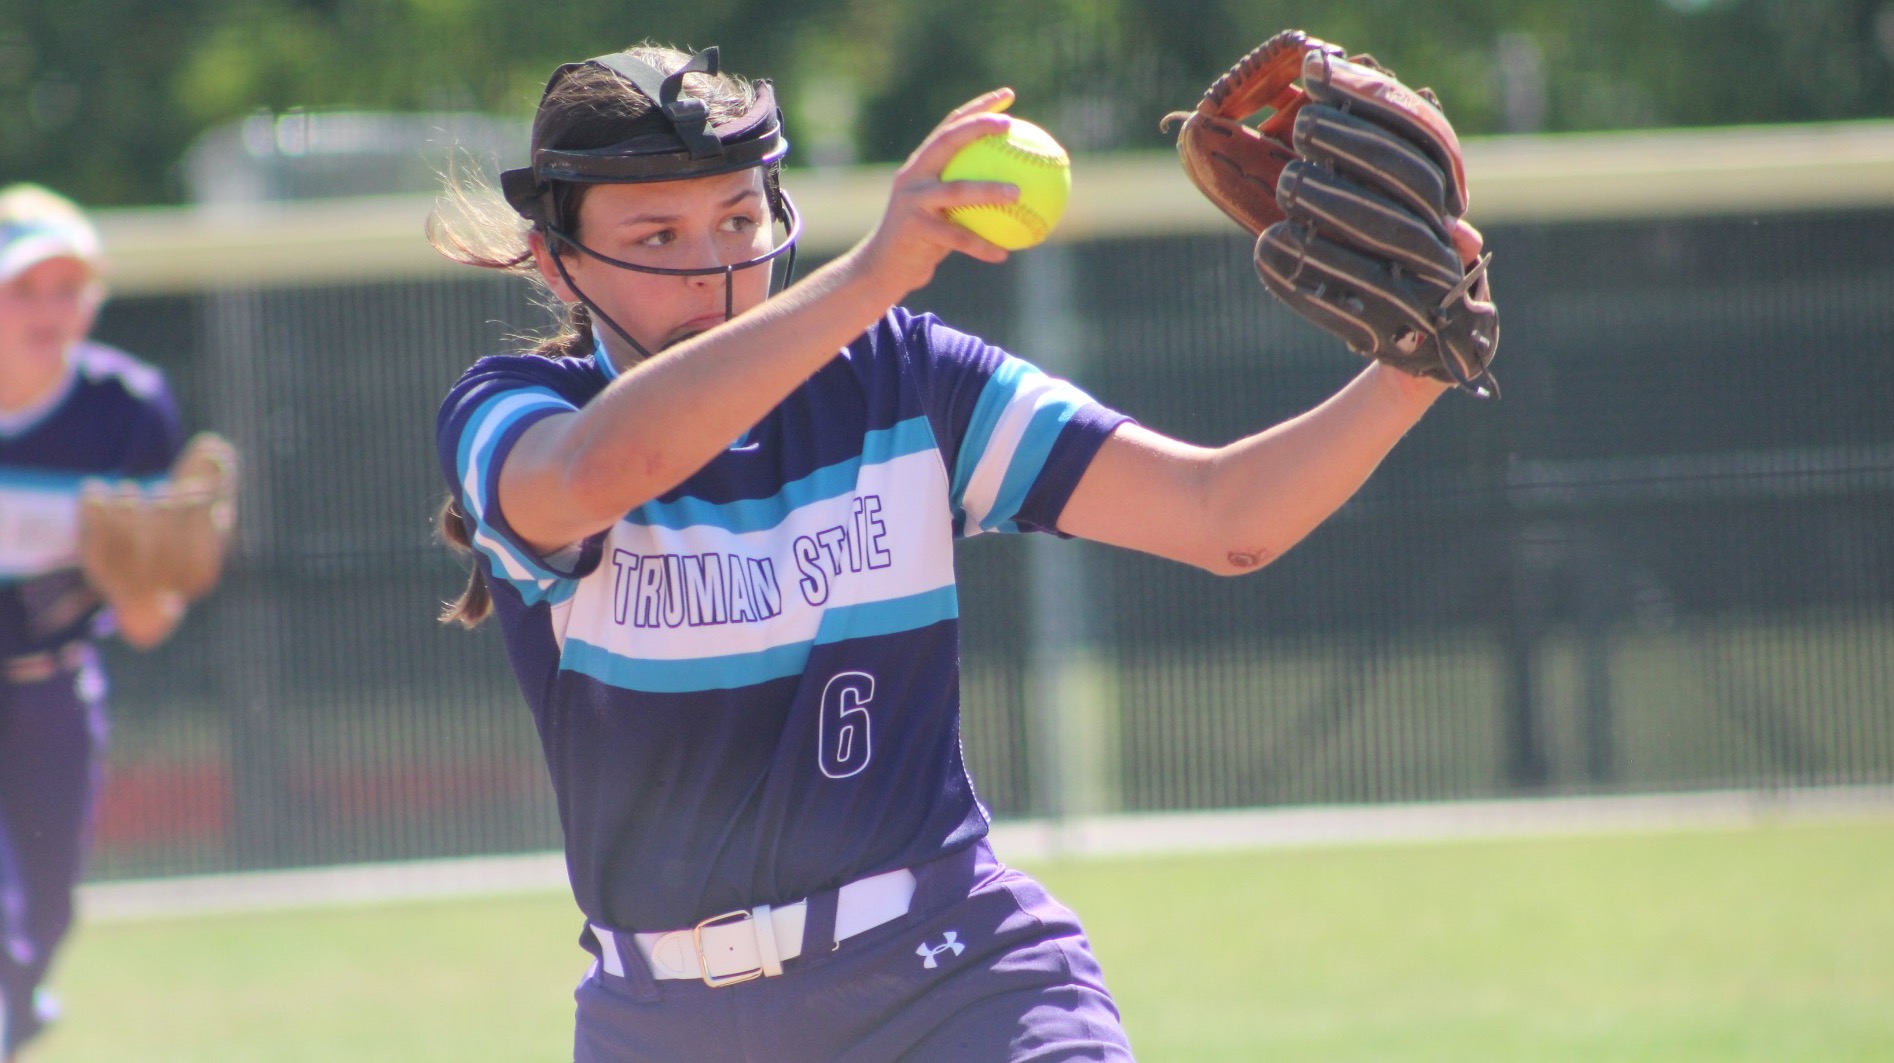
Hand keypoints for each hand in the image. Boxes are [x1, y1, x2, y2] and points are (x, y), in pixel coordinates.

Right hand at [851, 89, 1021, 297]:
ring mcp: (912, 201)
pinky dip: (982, 246)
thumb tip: (1021, 188)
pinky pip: (957, 237)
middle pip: (946, 141)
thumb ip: (970, 198)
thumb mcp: (945, 215)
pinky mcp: (914, 228)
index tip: (1008, 95)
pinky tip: (1004, 254)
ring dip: (989, 189)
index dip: (978, 107)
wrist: (884, 269)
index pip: (950, 126)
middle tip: (1008, 124)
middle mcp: (914, 176)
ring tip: (1018, 192)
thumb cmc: (924, 241)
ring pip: (957, 191)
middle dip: (976, 126)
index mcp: (922, 166)